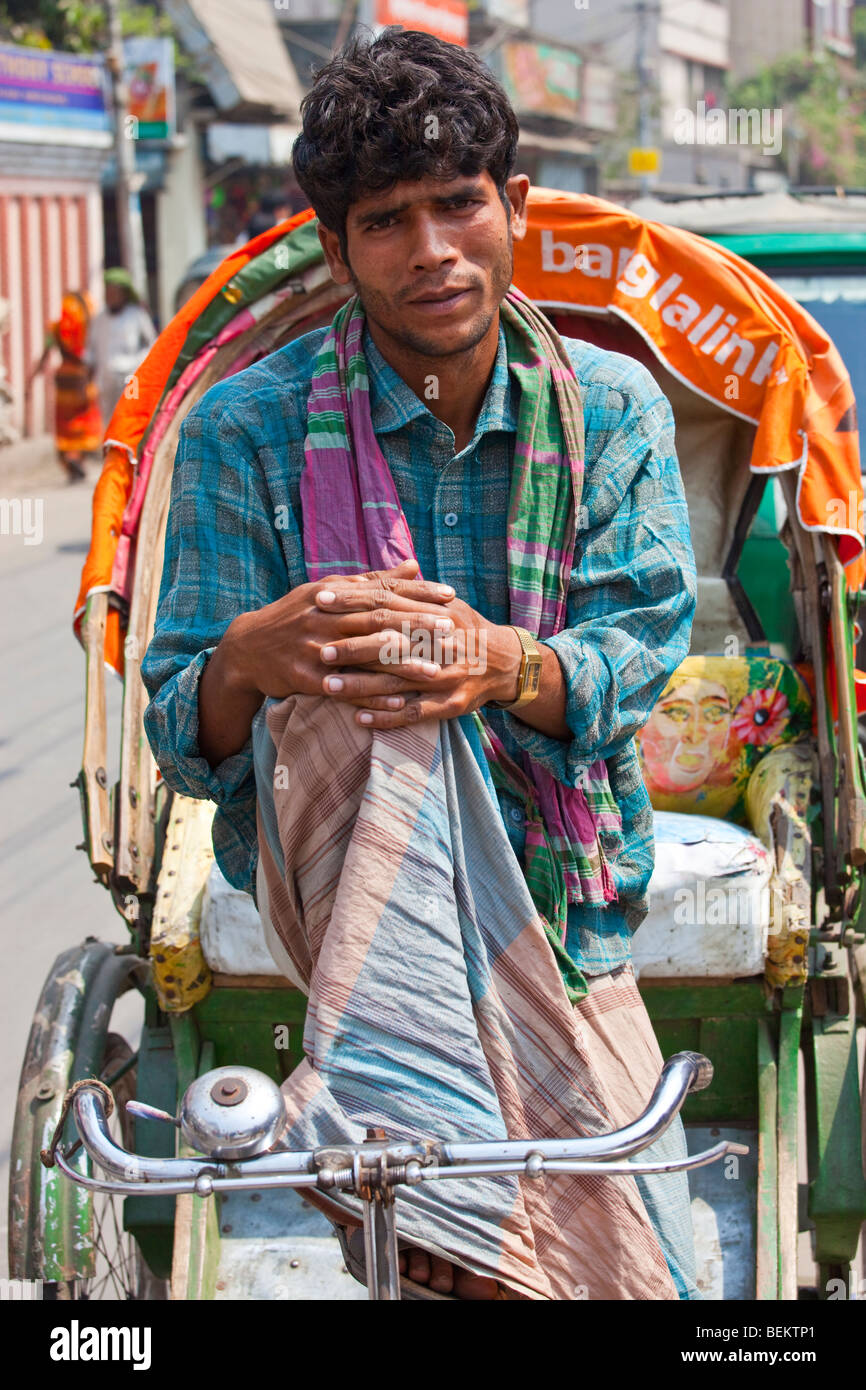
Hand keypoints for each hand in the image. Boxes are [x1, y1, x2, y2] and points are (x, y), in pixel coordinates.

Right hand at [197, 559, 459, 765]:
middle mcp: (324, 616)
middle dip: (416, 624)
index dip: (417, 593)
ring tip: (433, 670)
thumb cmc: (297, 615)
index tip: (450, 595)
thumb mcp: (329, 591)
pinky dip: (370, 695)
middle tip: (450, 629)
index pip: (382, 590)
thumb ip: (373, 581)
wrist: (247, 647)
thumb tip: (414, 564)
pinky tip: (396, 701)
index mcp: (333, 592)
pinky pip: (343, 688)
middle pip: (377, 619)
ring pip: (363, 655)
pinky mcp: (303, 677)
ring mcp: (313, 647)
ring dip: (399, 664)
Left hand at [315, 588, 524, 728]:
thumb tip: (373, 575)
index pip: (386, 602)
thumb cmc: (465, 629)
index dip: (352, 601)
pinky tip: (358, 718)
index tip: (320, 599)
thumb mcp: (445, 603)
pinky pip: (414, 713)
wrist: (506, 662)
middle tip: (318, 649)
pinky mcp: (450, 704)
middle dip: (351, 647)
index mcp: (433, 613)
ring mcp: (444, 676)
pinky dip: (385, 717)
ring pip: (396, 681)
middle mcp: (438, 644)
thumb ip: (411, 591)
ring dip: (360, 686)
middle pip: (389, 643)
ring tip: (326, 687)